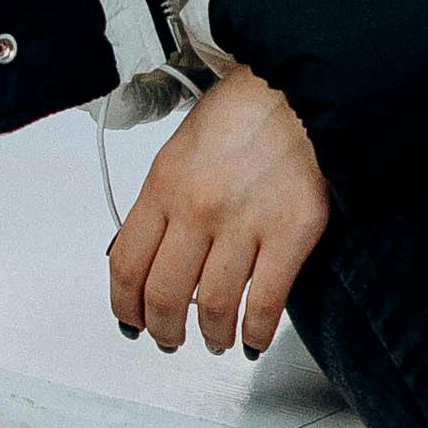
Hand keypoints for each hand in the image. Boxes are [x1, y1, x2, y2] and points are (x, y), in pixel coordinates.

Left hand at [108, 74, 329, 356]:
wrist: (302, 86)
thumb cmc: (245, 112)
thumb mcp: (181, 150)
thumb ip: (163, 202)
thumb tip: (152, 256)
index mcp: (163, 186)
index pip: (126, 265)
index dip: (125, 307)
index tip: (131, 321)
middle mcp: (198, 208)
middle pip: (165, 295)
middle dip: (164, 330)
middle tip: (170, 339)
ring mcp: (245, 223)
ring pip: (214, 307)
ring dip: (211, 336)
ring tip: (216, 341)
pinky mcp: (292, 233)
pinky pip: (266, 302)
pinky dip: (255, 332)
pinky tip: (253, 340)